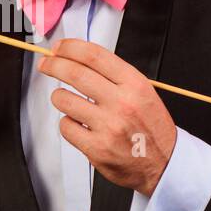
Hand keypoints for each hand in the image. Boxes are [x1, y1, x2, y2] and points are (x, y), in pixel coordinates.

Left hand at [38, 38, 176, 194]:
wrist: (165, 163)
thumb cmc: (151, 127)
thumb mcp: (144, 92)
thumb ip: (115, 76)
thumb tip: (79, 60)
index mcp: (135, 84)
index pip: (94, 55)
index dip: (70, 48)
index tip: (59, 48)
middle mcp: (122, 103)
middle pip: (75, 73)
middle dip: (53, 65)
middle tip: (46, 65)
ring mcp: (108, 126)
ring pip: (65, 99)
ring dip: (58, 96)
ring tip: (64, 98)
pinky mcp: (96, 148)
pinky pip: (66, 126)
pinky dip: (67, 122)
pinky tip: (77, 123)